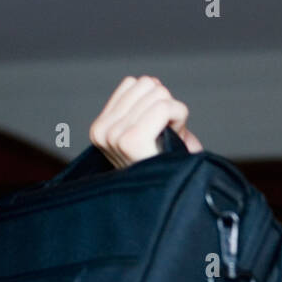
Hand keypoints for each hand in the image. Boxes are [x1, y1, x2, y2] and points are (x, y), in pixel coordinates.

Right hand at [88, 75, 203, 167]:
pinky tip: (175, 139)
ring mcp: (113, 136)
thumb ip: (146, 102)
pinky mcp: (129, 140)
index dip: (157, 104)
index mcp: (101, 128)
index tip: (159, 132)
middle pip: (147, 85)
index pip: (134, 84)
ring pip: (157, 93)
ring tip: (169, 142)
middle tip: (167, 139)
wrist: (177, 199)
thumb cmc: (169, 168)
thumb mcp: (151, 131)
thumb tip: (151, 82)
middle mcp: (101, 131)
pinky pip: (164, 106)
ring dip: (174, 116)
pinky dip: (180, 116)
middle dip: (166, 108)